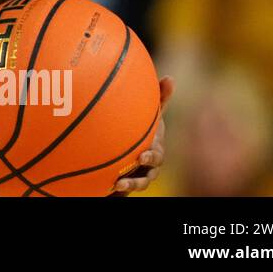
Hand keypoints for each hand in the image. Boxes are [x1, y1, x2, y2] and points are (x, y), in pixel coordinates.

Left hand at [109, 75, 174, 195]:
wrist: (130, 145)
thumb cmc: (143, 127)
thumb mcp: (150, 113)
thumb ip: (159, 98)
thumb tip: (170, 78)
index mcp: (154, 151)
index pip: (156, 156)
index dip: (151, 157)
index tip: (142, 155)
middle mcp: (147, 168)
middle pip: (146, 177)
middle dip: (137, 180)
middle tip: (122, 179)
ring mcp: (137, 177)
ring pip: (134, 186)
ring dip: (128, 188)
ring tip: (116, 186)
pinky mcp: (124, 185)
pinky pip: (119, 192)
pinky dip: (113, 193)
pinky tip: (102, 191)